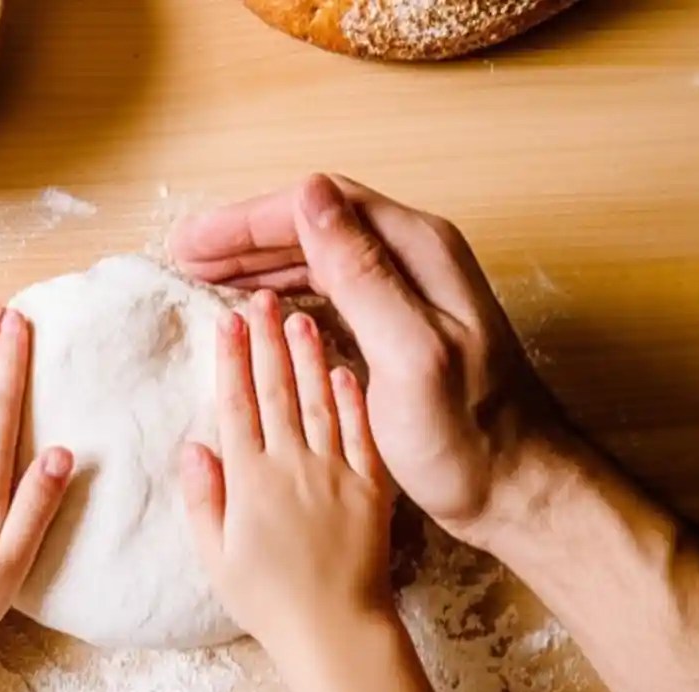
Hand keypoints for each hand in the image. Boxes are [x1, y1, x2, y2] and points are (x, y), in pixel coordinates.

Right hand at [171, 174, 565, 547]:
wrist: (515, 488)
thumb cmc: (467, 434)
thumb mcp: (410, 353)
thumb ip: (361, 273)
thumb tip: (308, 196)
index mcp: (418, 250)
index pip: (319, 205)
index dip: (248, 220)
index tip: (194, 243)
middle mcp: (414, 258)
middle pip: (314, 223)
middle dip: (244, 237)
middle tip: (183, 255)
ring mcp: (407, 291)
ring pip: (317, 255)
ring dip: (258, 262)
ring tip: (204, 276)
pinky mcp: (398, 325)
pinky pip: (328, 288)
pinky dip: (283, 290)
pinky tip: (256, 306)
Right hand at [180, 290, 395, 654]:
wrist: (336, 631)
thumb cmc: (269, 600)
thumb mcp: (216, 556)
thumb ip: (204, 497)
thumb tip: (193, 445)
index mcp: (251, 480)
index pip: (237, 404)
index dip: (231, 358)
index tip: (227, 319)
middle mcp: (293, 466)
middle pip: (277, 390)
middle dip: (267, 339)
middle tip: (261, 298)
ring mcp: (336, 472)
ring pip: (320, 401)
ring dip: (309, 354)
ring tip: (300, 313)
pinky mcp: (371, 487)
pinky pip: (361, 433)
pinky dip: (354, 398)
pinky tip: (347, 367)